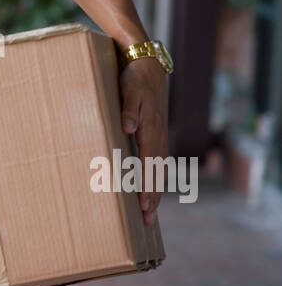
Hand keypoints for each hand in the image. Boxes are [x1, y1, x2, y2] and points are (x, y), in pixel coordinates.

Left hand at [119, 58, 168, 226]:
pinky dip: (153, 177)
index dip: (147, 187)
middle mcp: (157, 136)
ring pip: (157, 169)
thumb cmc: (134, 78)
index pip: (149, 165)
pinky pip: (155, 160)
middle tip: (147, 222)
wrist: (146, 64)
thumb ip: (128, 107)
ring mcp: (158, 135)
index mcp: (150, 129)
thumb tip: (128, 127)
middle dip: (152, 197)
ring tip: (149, 212)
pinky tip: (148, 188)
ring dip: (154, 190)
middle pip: (156, 173)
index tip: (144, 206)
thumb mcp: (129, 89)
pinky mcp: (154, 132)